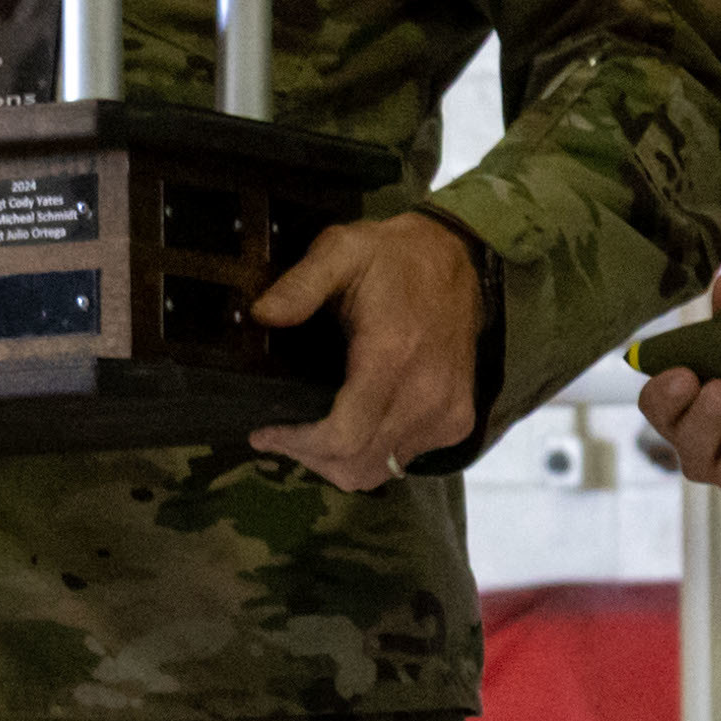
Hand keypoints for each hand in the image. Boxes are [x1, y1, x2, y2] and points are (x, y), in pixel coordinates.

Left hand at [246, 212, 497, 490]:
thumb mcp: (341, 250)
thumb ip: (300, 284)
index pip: (343, 436)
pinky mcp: (456, 421)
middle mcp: (424, 396)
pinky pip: (404, 459)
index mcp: (391, 357)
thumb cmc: (394, 258)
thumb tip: (261, 315)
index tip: (265, 432)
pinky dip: (374, 452)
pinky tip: (357, 423)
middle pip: (356, 466)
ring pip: (380, 470)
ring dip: (340, 461)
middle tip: (283, 434)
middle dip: (310, 457)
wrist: (459, 262)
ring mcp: (445, 414)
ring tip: (315, 433)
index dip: (297, 445)